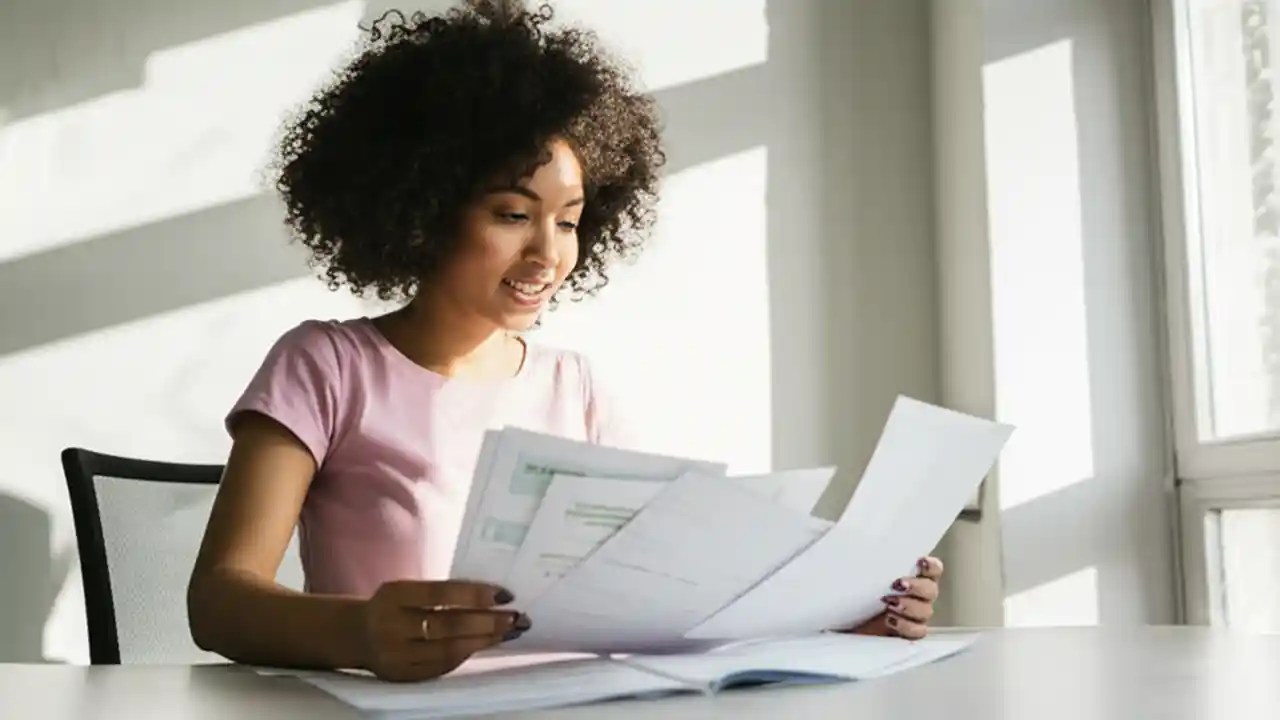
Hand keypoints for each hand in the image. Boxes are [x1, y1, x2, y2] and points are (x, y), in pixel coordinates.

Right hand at [356, 580, 528, 681]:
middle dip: (488, 622)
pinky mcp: (404, 676)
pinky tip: (486, 644)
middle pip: (448, 626)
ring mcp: (397, 656)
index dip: (475, 594)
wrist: (356, 634)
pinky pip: (443, 666)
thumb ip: (439, 592)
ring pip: (449, 651)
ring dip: (485, 641)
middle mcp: (393, 626)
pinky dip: (468, 654)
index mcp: (394, 595)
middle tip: (517, 617)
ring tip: (510, 632)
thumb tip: (490, 595)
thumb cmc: (392, 604)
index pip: (441, 594)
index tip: (505, 594)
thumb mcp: (406, 589)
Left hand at [848, 556, 942, 639]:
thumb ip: (857, 550)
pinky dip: (906, 626)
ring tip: (888, 604)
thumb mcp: (853, 567)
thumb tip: (840, 530)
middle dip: (917, 587)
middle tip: (897, 584)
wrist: (843, 620)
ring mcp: (913, 615)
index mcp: (911, 575)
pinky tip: (890, 620)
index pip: (933, 569)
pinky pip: (918, 631)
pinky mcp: (906, 633)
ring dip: (909, 606)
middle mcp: (917, 595)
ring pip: (926, 611)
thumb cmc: (851, 589)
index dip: (932, 565)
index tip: (920, 562)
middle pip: (931, 590)